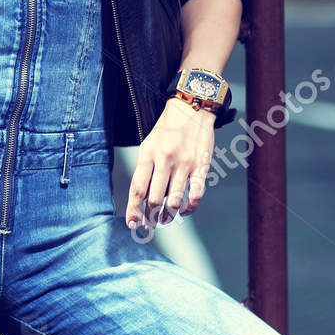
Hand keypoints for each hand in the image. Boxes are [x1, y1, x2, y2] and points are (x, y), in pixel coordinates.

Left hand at [125, 97, 215, 230]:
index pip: (138, 188)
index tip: (132, 223)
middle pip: (155, 198)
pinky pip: (196, 195)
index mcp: (148, 154)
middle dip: (150, 216)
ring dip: (168, 215)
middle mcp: (165, 160)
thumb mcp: (149, 145)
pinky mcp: (202, 167)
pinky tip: (184, 210)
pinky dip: (189, 208)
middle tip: (149, 224)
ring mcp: (184, 164)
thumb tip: (143, 198)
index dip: (134, 209)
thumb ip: (146, 169)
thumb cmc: (167, 131)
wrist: (191, 109)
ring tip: (164, 220)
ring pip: (174, 200)